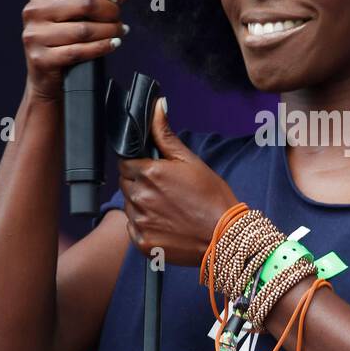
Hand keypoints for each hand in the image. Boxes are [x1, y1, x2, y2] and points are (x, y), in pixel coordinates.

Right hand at [22, 0, 130, 103]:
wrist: (47, 77)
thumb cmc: (64, 39)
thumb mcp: (78, 13)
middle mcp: (34, 10)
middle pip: (83, 3)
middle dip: (109, 11)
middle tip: (118, 18)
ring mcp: (35, 35)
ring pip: (84, 29)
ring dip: (109, 30)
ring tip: (119, 32)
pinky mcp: (41, 58)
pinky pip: (79, 51)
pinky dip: (102, 47)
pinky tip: (112, 44)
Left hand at [118, 100, 239, 266]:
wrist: (224, 236)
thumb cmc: (212, 197)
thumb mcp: (190, 161)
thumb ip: (166, 135)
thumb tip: (156, 108)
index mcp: (149, 173)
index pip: (125, 162)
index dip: (138, 164)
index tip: (153, 171)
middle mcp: (140, 197)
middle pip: (126, 184)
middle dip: (140, 183)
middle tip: (165, 190)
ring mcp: (139, 222)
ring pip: (129, 206)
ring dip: (142, 205)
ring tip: (168, 208)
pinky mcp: (142, 242)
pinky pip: (134, 229)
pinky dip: (145, 226)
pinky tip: (166, 225)